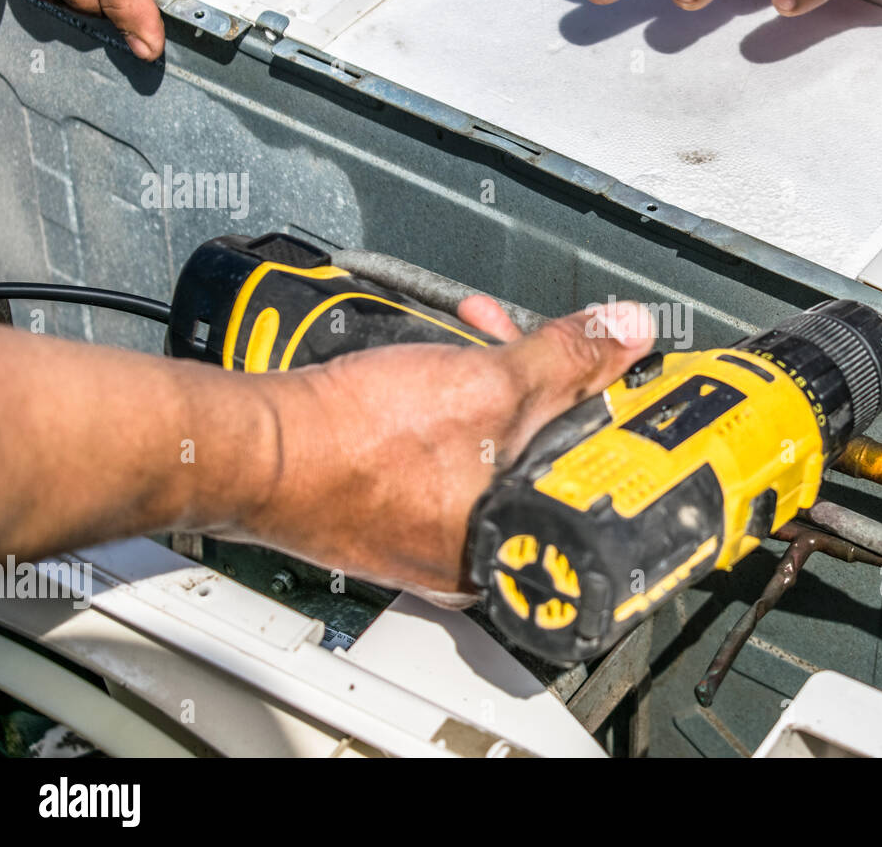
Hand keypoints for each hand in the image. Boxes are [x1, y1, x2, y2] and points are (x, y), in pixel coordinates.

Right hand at [242, 298, 654, 596]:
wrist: (259, 446)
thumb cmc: (356, 443)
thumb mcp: (489, 384)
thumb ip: (566, 355)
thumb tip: (623, 332)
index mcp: (515, 542)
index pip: (594, 467)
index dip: (614, 404)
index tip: (620, 365)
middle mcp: (477, 550)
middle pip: (544, 448)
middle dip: (545, 378)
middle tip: (541, 337)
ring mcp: (434, 527)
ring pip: (494, 439)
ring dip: (497, 376)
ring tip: (479, 333)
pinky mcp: (398, 501)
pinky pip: (449, 445)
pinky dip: (453, 396)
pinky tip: (439, 359)